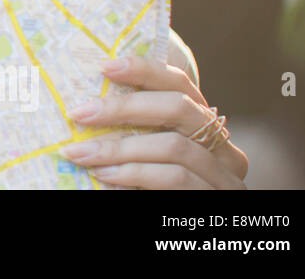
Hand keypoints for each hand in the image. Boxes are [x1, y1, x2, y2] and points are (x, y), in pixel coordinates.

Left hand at [58, 54, 248, 188]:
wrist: (180, 237)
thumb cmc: (152, 190)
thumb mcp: (148, 155)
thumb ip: (135, 132)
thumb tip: (85, 104)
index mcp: (206, 128)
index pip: (181, 84)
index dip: (144, 69)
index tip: (104, 66)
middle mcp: (224, 148)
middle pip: (179, 108)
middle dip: (123, 108)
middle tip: (79, 113)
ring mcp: (225, 177)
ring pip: (173, 146)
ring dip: (118, 148)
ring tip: (80, 152)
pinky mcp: (216, 200)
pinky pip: (174, 178)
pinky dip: (134, 174)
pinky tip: (104, 176)